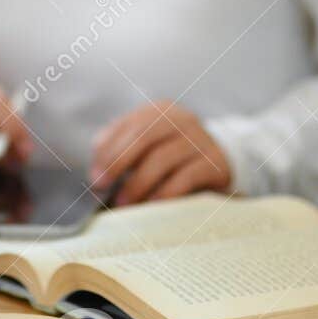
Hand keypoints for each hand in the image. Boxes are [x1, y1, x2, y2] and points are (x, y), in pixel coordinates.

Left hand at [90, 101, 231, 205]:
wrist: (222, 163)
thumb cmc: (173, 158)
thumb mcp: (148, 147)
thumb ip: (120, 149)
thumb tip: (96, 168)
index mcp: (160, 111)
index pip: (128, 126)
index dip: (108, 151)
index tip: (95, 176)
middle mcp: (182, 119)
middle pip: (144, 137)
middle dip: (118, 163)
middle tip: (102, 187)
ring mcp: (201, 139)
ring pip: (163, 158)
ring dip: (138, 183)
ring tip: (124, 203)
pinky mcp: (216, 163)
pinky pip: (185, 178)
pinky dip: (164, 194)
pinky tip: (151, 207)